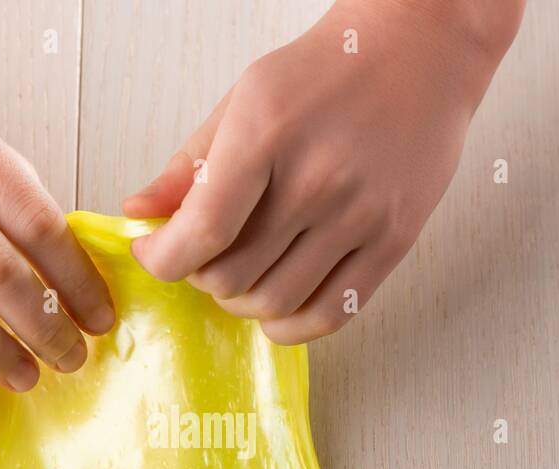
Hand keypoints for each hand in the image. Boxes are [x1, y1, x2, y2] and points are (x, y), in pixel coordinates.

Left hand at [123, 0, 522, 343]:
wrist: (421, 53)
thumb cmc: (327, 73)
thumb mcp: (244, 98)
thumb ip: (187, 164)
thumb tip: (138, 215)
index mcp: (266, 134)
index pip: (203, 230)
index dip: (163, 258)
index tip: (154, 254)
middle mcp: (316, 179)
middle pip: (232, 277)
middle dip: (201, 277)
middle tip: (206, 256)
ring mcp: (360, 215)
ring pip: (275, 303)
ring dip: (242, 302)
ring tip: (244, 274)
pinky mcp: (393, 241)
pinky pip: (329, 315)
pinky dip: (291, 325)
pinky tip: (279, 304)